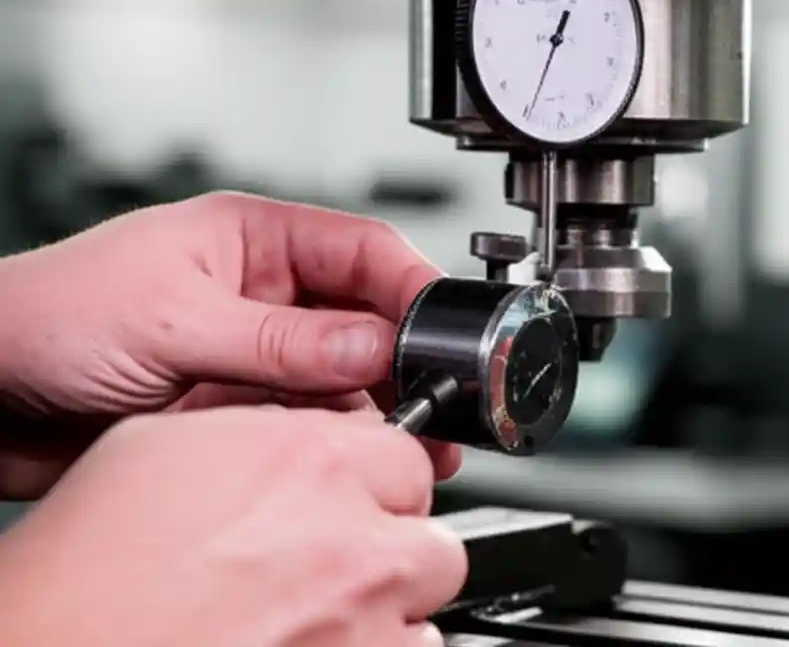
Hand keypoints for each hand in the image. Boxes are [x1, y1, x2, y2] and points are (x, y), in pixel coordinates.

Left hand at [0, 191, 460, 497]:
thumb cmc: (48, 317)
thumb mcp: (175, 322)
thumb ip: (280, 341)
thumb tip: (371, 347)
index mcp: (253, 239)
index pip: (362, 249)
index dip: (412, 286)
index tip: (446, 330)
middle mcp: (263, 292)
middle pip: (365, 317)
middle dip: (408, 357)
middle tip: (440, 399)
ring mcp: (253, 351)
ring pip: (343, 376)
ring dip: (379, 405)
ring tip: (412, 438)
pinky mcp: (238, 405)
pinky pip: (307, 419)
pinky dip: (336, 438)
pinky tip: (353, 452)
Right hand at [0, 408, 466, 646]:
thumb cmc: (85, 569)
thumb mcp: (162, 449)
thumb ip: (264, 435)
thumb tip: (309, 437)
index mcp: (309, 461)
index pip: (408, 456)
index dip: (378, 484)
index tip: (358, 502)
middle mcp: (348, 537)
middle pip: (431, 537)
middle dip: (393, 551)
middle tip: (336, 568)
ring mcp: (360, 620)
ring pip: (424, 607)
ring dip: (386, 611)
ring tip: (312, 617)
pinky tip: (311, 646)